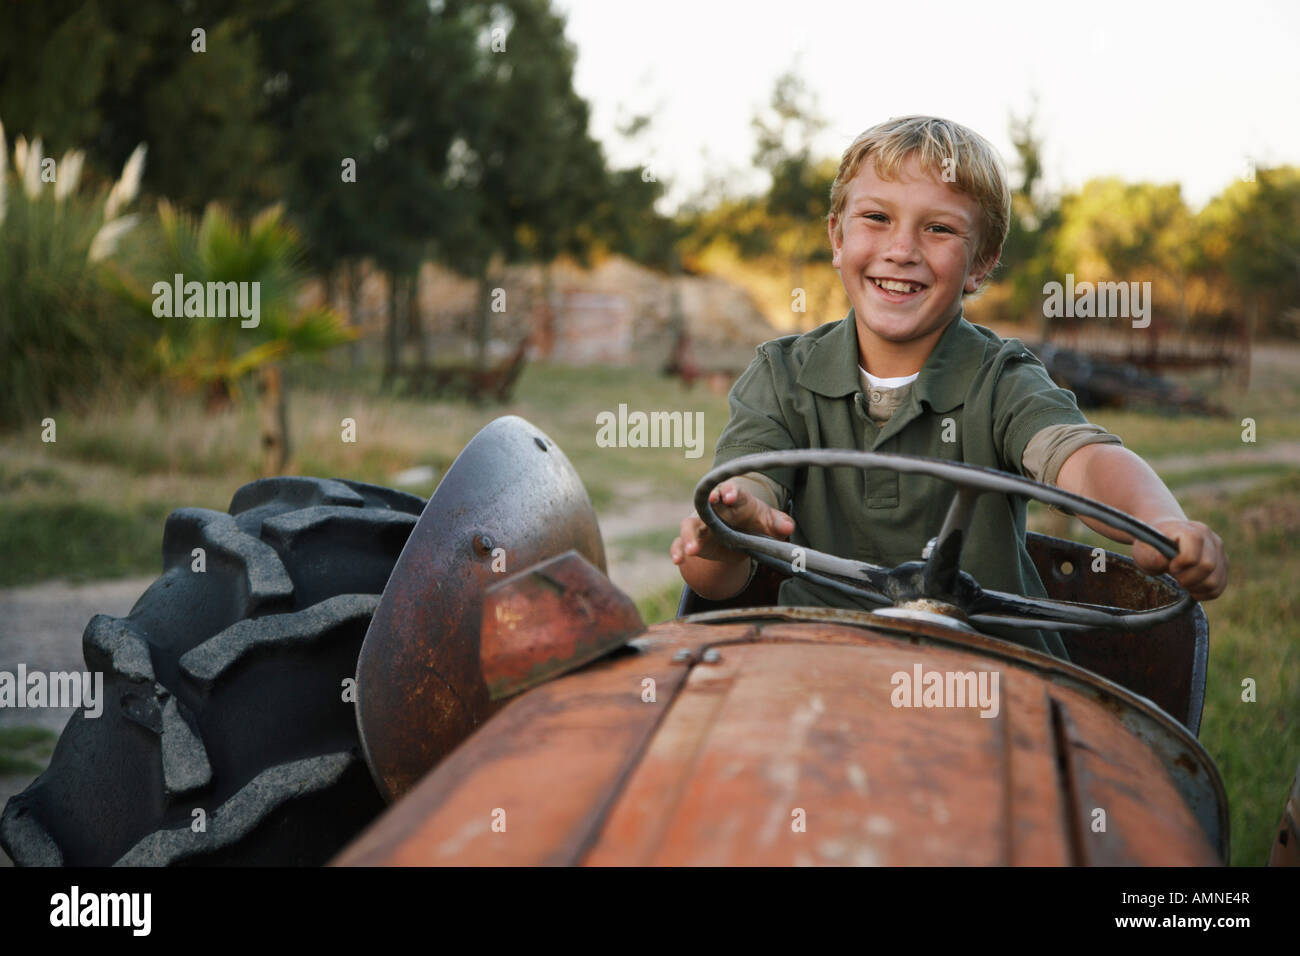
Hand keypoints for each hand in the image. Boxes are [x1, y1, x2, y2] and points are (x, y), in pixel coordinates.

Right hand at [670, 480, 795, 565]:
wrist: (740, 532)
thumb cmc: (755, 521)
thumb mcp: (769, 522)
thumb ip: (779, 523)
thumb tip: (788, 527)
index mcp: (733, 499)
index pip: (730, 491)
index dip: (728, 492)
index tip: (729, 496)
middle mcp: (713, 509)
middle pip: (705, 505)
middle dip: (705, 505)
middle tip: (709, 505)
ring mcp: (700, 525)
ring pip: (689, 526)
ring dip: (689, 536)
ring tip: (692, 550)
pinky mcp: (693, 540)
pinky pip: (680, 544)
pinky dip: (678, 550)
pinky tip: (678, 560)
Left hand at [1131, 518, 1226, 600]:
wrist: (1166, 539)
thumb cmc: (1153, 546)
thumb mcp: (1144, 551)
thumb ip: (1152, 557)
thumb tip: (1164, 561)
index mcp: (1190, 530)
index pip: (1193, 555)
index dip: (1180, 565)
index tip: (1170, 566)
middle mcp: (1210, 539)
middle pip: (1208, 567)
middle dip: (1188, 579)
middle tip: (1176, 575)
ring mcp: (1219, 552)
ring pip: (1216, 581)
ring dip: (1196, 588)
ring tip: (1183, 581)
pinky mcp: (1223, 565)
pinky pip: (1219, 587)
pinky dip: (1204, 593)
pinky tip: (1192, 587)